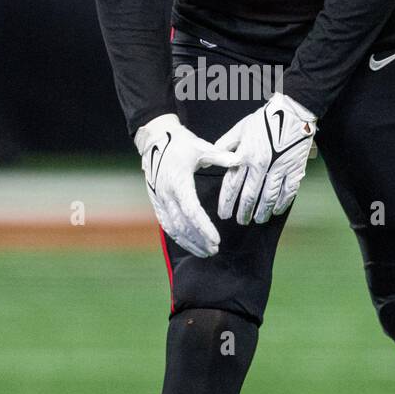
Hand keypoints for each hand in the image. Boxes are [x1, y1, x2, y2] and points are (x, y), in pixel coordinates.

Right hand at [134, 113, 238, 258]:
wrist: (155, 141)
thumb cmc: (180, 143)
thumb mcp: (200, 146)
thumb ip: (219, 156)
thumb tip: (239, 160)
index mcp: (178, 182)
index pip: (192, 211)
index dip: (204, 228)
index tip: (216, 240)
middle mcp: (166, 194)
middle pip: (183, 225)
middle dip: (199, 240)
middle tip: (215, 250)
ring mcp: (159, 200)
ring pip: (173, 228)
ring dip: (189, 242)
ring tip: (205, 252)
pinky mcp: (156, 203)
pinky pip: (166, 225)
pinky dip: (178, 237)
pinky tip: (190, 244)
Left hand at [215, 93, 316, 225]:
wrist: (293, 111)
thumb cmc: (264, 118)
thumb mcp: (240, 128)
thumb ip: (225, 145)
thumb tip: (208, 159)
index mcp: (245, 154)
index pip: (232, 184)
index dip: (226, 202)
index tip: (223, 214)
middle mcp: (260, 164)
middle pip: (249, 195)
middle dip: (243, 212)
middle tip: (239, 221)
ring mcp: (279, 168)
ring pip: (268, 197)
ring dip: (262, 211)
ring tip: (258, 219)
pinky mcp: (294, 169)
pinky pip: (288, 191)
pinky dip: (282, 203)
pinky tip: (276, 210)